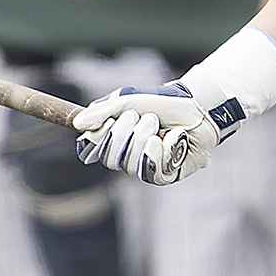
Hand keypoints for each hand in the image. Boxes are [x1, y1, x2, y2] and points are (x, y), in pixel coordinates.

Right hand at [72, 80, 242, 184]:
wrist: (198, 107)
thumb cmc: (163, 103)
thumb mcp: (130, 100)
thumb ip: (103, 111)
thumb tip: (78, 124)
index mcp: (115, 140)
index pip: (94, 149)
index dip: (103, 136)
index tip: (114, 119)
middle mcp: (127, 157)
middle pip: (111, 159)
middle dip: (128, 133)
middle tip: (146, 117)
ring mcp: (145, 168)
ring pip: (132, 164)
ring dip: (146, 138)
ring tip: (160, 126)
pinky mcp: (165, 175)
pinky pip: (154, 169)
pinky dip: (164, 148)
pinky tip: (173, 138)